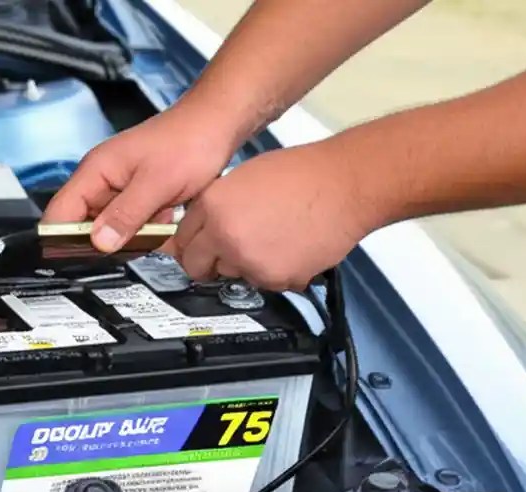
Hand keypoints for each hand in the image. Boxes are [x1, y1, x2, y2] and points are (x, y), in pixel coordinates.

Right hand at [43, 102, 240, 251]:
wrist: (216, 124)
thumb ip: (126, 214)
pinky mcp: (134, 195)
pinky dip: (141, 229)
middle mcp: (100, 180)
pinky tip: (162, 221)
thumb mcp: (157, 182)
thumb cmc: (189, 141)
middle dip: (101, 242)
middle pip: (80, 224)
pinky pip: (126, 223)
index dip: (62, 239)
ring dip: (126, 235)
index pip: (59, 213)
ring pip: (106, 227)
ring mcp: (117, 188)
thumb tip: (99, 243)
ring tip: (154, 225)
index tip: (80, 260)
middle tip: (129, 244)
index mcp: (95, 171)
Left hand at [158, 142, 370, 290]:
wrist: (345, 185)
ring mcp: (249, 261)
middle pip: (197, 267)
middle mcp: (224, 236)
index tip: (195, 250)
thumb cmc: (300, 174)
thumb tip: (199, 230)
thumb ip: (215, 207)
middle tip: (229, 252)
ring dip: (244, 266)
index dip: (190, 245)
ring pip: (232, 276)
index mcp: (212, 206)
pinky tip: (290, 247)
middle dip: (208, 263)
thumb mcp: (241, 178)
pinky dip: (274, 272)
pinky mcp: (275, 278)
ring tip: (271, 238)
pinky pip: (264, 283)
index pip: (180, 241)